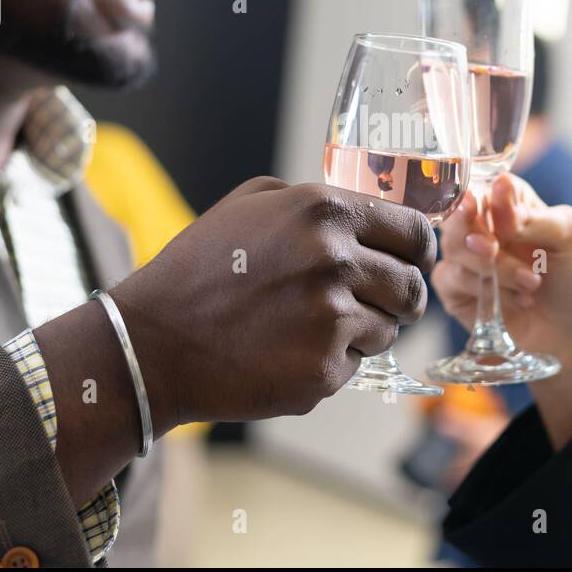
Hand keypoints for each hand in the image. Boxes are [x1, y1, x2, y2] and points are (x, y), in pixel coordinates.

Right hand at [111, 176, 435, 428]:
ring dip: (363, 330)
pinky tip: (286, 352)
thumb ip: (316, 200)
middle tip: (369, 304)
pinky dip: (331, 362)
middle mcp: (337, 259)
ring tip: (308, 326)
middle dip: (398, 298)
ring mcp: (332, 318)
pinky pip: (355, 365)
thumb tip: (371, 214)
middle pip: (412, 287)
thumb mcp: (251, 202)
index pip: (416, 233)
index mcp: (325, 211)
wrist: (152, 342)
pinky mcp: (323, 371)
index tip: (413, 264)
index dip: (419, 252)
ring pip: (389, 329)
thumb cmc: (200, 269)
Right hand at [431, 174, 571, 448]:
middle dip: (479, 235)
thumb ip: (532, 214)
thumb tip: (499, 188)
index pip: (483, 186)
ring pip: (453, 247)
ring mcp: (467, 258)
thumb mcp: (568, 236)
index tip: (488, 211)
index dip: (483, 199)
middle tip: (494, 250)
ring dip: (492, 268)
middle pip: (458, 214)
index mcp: (509, 204)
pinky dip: (481, 291)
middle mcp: (484, 226)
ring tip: (529, 284)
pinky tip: (513, 302)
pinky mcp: (456, 290)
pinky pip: (449, 279)